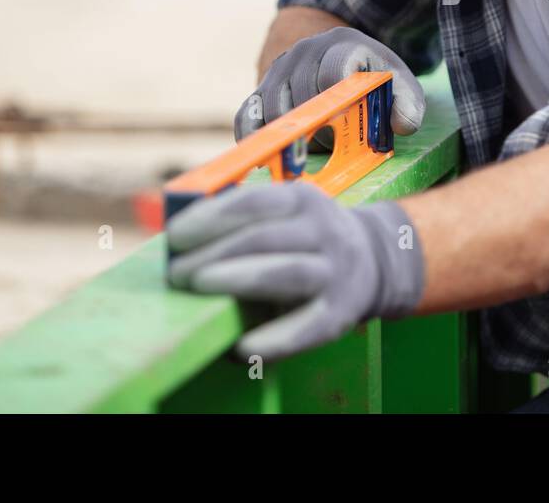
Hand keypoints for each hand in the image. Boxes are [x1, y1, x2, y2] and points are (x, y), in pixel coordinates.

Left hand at [166, 181, 424, 361]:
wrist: (374, 259)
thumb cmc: (306, 237)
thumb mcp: (285, 213)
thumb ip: (243, 220)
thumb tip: (179, 240)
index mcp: (303, 200)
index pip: (253, 202)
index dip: (210, 217)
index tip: (174, 236)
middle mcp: (324, 230)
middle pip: (264, 237)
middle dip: (214, 253)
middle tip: (177, 272)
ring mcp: (336, 271)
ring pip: (285, 272)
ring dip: (237, 279)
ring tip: (199, 287)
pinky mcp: (342, 312)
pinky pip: (306, 328)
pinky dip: (273, 340)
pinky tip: (241, 347)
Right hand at [233, 26, 425, 147]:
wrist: (333, 54)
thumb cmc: (370, 76)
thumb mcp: (397, 82)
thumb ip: (408, 103)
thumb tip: (403, 126)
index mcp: (342, 45)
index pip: (334, 74)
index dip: (342, 104)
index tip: (351, 125)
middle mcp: (304, 53)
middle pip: (302, 96)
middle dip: (322, 128)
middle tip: (337, 144)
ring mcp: (277, 71)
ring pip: (275, 110)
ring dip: (295, 135)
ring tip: (316, 145)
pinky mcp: (258, 91)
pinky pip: (246, 117)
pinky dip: (255, 138)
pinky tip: (270, 156)